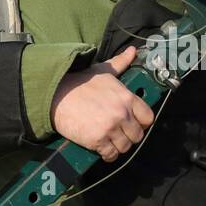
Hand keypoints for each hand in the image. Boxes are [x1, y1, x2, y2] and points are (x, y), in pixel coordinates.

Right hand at [51, 45, 154, 161]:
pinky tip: (103, 150)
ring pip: (125, 146)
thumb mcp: (104, 71)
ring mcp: (110, 128)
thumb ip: (121, 63)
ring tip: (111, 141)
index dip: (142, 123)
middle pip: (138, 135)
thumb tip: (133, 51)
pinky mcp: (97, 140)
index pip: (148, 118)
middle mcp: (122, 113)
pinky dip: (108, 155)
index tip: (134, 123)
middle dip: (129, 136)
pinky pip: (111, 155)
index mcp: (127, 97)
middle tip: (120, 134)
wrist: (57, 95)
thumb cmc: (81, 82)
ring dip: (119, 146)